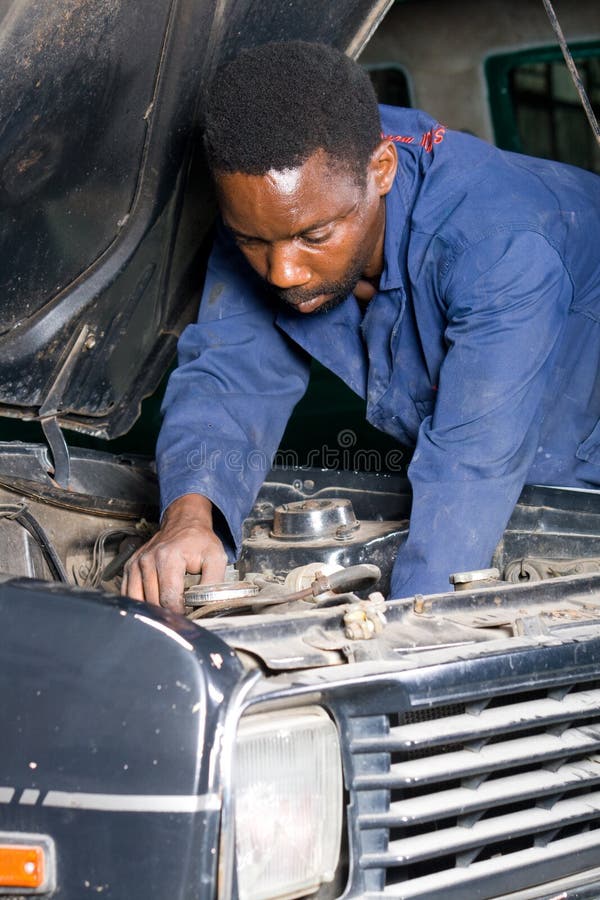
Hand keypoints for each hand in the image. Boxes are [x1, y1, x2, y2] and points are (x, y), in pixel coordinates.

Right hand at [121, 494, 227, 612]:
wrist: (184, 523)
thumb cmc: (199, 542)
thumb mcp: (216, 558)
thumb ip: (213, 584)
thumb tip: (205, 607)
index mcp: (168, 558)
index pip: (168, 599)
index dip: (180, 613)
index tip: (189, 614)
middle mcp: (148, 561)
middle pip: (154, 602)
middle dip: (168, 612)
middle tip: (182, 609)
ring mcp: (136, 564)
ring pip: (140, 601)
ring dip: (154, 609)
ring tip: (169, 605)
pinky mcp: (130, 567)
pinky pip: (128, 594)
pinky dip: (140, 602)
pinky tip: (153, 601)